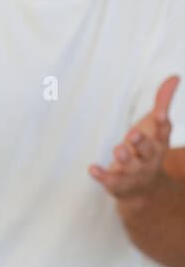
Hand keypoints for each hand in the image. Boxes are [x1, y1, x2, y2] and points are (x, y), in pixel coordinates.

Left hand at [89, 75, 178, 199]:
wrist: (145, 190)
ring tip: (118, 149)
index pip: (163, 132)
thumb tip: (174, 76)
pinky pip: (111, 181)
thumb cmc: (148, 150)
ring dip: (125, 159)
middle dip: (141, 143)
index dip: (162, 124)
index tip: (160, 115)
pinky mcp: (118, 184)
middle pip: (147, 151)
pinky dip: (102, 176)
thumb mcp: (157, 126)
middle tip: (133, 134)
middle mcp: (149, 159)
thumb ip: (163, 102)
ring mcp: (134, 173)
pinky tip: (92, 169)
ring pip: (131, 167)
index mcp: (159, 143)